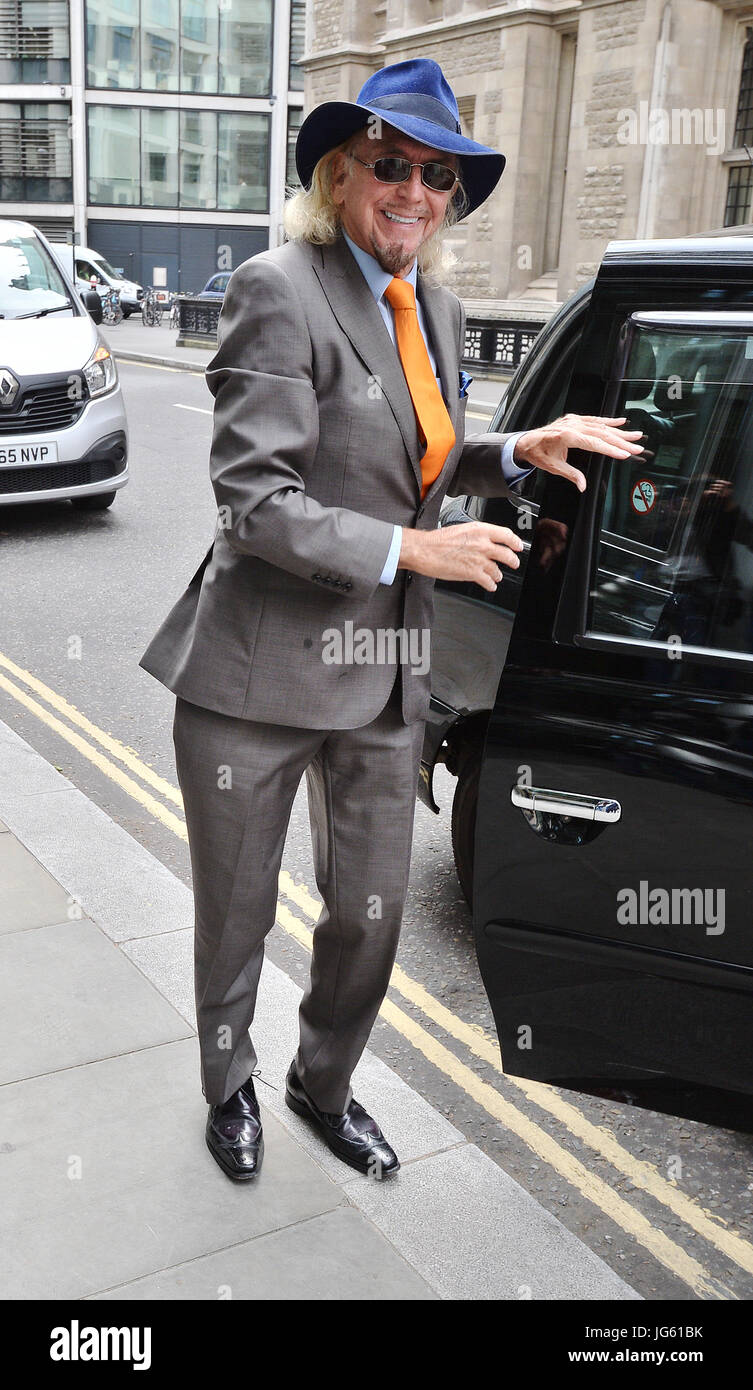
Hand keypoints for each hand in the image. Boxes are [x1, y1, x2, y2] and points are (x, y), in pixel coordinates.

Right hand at [399, 520, 523, 592]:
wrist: (424, 550)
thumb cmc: (436, 541)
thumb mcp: (460, 529)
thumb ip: (475, 536)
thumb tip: (484, 541)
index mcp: (479, 530)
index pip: (506, 534)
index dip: (515, 541)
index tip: (518, 546)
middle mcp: (482, 544)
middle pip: (507, 554)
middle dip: (512, 561)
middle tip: (514, 563)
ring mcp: (479, 560)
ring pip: (498, 570)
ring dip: (498, 575)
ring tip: (496, 576)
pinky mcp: (473, 574)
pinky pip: (489, 582)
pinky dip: (491, 585)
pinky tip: (490, 585)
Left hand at [513, 414, 644, 491]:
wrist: (526, 442)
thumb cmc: (538, 453)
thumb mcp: (553, 467)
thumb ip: (571, 475)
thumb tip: (583, 486)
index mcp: (567, 436)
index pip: (595, 443)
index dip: (611, 449)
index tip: (625, 454)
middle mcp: (572, 425)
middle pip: (602, 433)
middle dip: (622, 441)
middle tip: (637, 446)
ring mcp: (574, 421)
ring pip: (601, 425)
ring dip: (620, 431)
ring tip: (636, 435)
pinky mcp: (574, 419)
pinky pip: (594, 419)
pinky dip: (609, 421)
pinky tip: (622, 422)